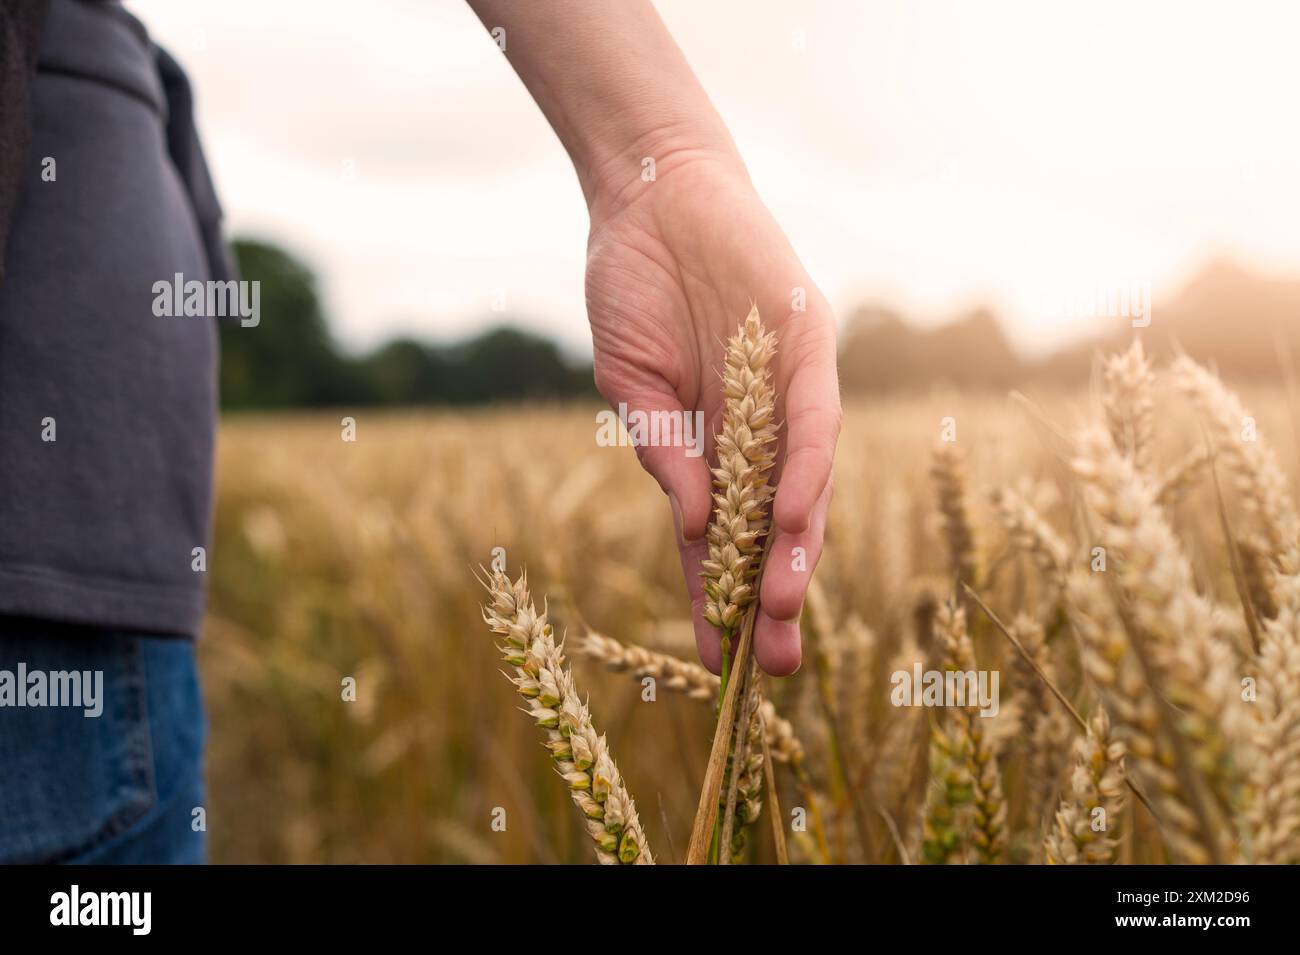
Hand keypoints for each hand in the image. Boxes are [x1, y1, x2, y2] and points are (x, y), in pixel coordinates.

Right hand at [585, 149, 840, 675]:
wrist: (649, 196)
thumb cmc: (634, 290)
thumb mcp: (631, 386)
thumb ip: (665, 452)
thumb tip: (696, 521)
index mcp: (718, 448)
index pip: (726, 540)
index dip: (722, 600)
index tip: (717, 664)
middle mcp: (762, 431)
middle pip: (776, 529)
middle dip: (774, 598)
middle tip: (772, 668)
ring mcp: (787, 392)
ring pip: (805, 486)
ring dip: (796, 550)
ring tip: (783, 614)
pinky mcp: (806, 344)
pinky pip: (812, 420)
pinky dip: (803, 469)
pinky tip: (790, 520)